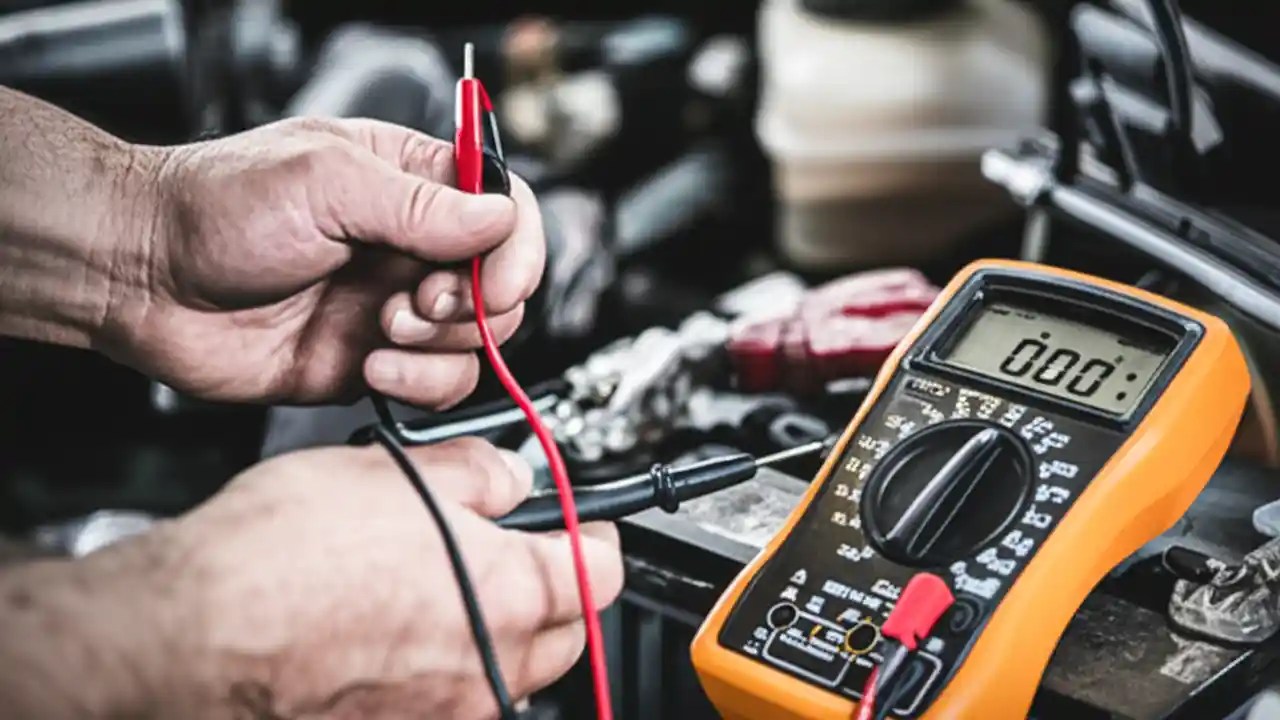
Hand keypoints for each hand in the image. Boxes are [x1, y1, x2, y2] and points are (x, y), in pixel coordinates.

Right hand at [0, 438, 622, 719]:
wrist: (191, 634)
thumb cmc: (282, 555)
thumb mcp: (395, 471)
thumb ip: (476, 474)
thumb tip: (506, 479)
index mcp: (507, 593)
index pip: (598, 568)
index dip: (592, 535)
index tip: (581, 523)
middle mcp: (487, 668)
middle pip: (565, 631)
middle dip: (555, 591)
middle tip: (516, 554)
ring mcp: (442, 714)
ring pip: (506, 674)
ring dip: (497, 633)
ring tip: (440, 590)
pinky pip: (447, 702)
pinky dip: (442, 670)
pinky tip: (393, 635)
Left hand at [109, 116, 545, 406]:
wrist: (141, 278)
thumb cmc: (215, 208)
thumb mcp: (325, 182)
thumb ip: (421, 205)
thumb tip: (498, 219)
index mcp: (409, 183)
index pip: (504, 210)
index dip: (516, 250)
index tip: (494, 281)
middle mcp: (409, 247)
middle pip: (502, 285)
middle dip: (474, 305)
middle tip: (418, 301)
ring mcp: (394, 307)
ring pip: (477, 344)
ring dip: (443, 346)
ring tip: (383, 328)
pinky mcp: (372, 361)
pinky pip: (435, 385)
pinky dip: (418, 383)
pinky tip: (370, 364)